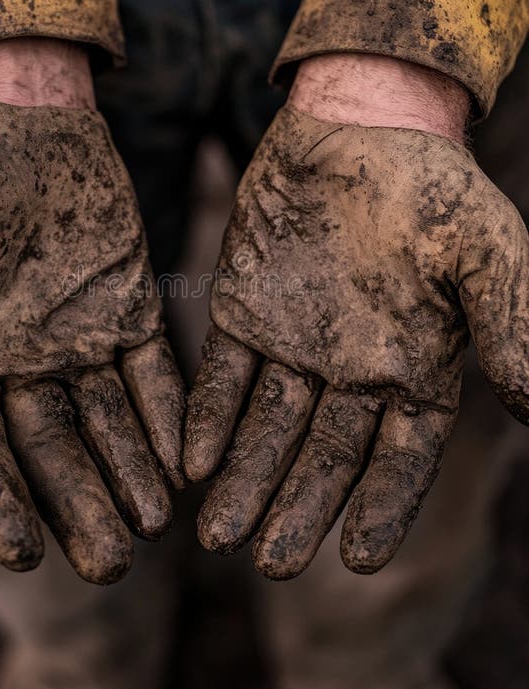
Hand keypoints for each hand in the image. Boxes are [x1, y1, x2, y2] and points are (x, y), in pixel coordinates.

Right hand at [0, 39, 184, 583]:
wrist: (22, 117)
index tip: (24, 550)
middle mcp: (20, 362)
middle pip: (49, 449)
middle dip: (79, 505)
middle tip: (112, 562)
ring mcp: (78, 339)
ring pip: (106, 423)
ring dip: (130, 473)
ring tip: (155, 524)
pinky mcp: (129, 309)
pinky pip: (151, 371)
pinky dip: (166, 414)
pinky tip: (185, 459)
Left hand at [184, 54, 527, 577]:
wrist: (360, 123)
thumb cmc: (433, 187)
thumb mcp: (485, 251)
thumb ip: (513, 325)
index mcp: (413, 367)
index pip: (399, 455)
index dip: (383, 506)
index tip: (358, 561)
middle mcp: (349, 369)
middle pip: (323, 456)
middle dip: (297, 509)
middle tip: (268, 565)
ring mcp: (292, 343)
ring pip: (266, 427)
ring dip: (244, 477)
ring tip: (217, 534)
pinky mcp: (241, 311)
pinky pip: (222, 374)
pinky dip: (209, 415)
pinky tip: (193, 460)